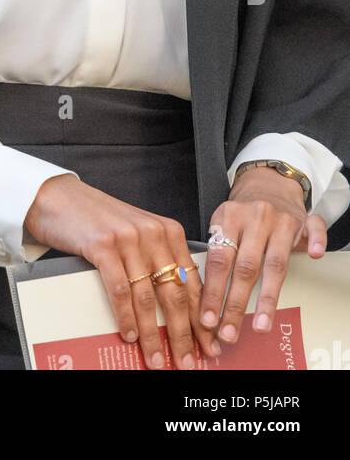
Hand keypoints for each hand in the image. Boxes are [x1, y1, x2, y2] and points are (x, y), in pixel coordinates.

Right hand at [24, 175, 220, 369]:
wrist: (60, 198)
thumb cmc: (99, 220)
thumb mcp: (138, 234)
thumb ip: (158, 259)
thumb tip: (176, 308)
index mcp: (168, 232)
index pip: (193, 283)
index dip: (202, 319)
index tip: (208, 345)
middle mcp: (153, 233)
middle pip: (175, 293)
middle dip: (182, 334)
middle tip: (187, 361)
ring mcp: (128, 239)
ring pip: (147, 297)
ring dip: (151, 334)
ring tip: (154, 358)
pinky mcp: (103, 245)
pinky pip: (120, 290)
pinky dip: (125, 317)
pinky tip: (128, 335)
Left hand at [200, 167, 327, 344]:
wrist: (267, 182)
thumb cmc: (242, 213)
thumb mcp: (222, 224)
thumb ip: (216, 253)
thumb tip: (198, 294)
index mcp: (228, 217)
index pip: (219, 260)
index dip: (212, 292)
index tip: (207, 319)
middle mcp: (255, 217)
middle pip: (245, 267)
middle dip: (235, 304)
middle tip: (228, 332)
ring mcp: (281, 219)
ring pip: (276, 262)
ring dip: (267, 298)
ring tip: (260, 326)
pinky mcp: (305, 220)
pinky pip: (315, 229)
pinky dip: (317, 242)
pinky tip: (315, 257)